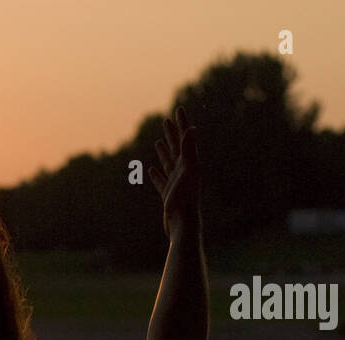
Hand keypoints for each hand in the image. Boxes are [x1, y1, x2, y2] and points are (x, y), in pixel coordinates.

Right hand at [148, 106, 199, 238]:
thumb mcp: (188, 172)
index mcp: (189, 163)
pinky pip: (160, 180)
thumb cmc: (185, 199)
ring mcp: (175, 182)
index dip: (181, 124)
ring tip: (158, 142)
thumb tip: (192, 129)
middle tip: (167, 120)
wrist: (182, 224)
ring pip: (168, 162)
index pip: (184, 139)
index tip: (178, 109)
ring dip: (164, 151)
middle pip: (176, 148)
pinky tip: (152, 169)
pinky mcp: (168, 194)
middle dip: (172, 133)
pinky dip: (156, 173)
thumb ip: (189, 150)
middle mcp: (184, 171)